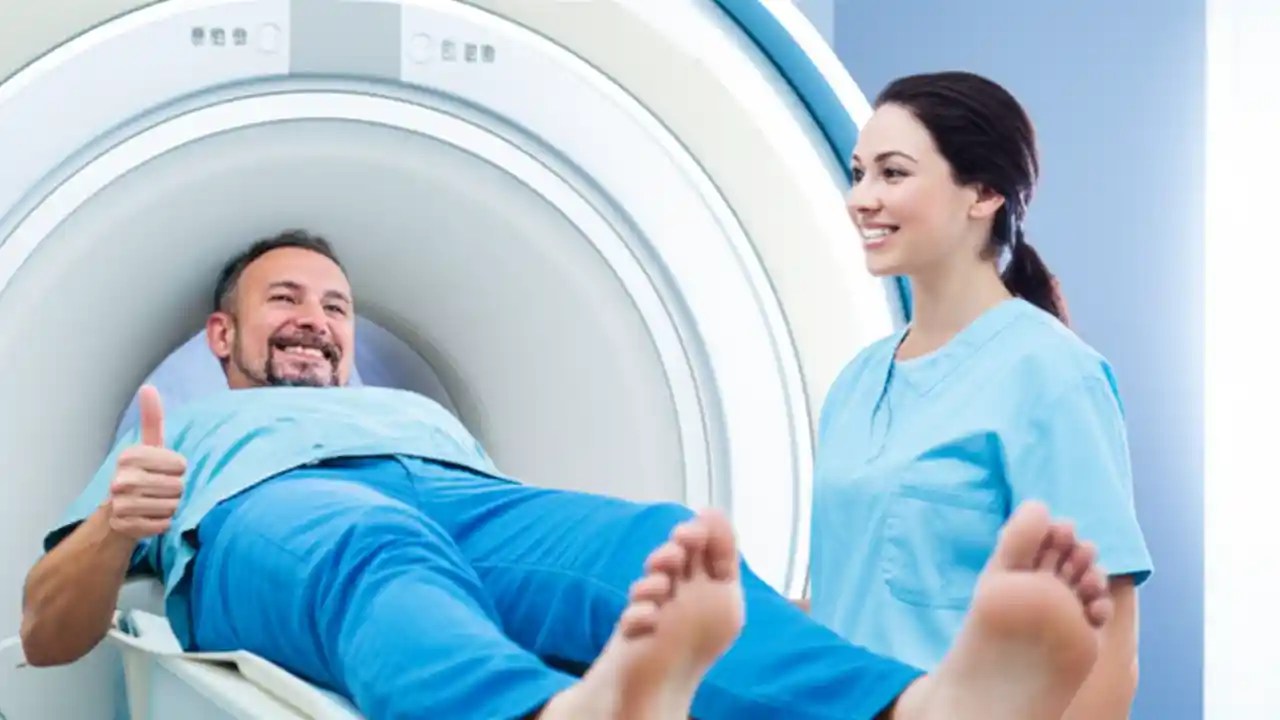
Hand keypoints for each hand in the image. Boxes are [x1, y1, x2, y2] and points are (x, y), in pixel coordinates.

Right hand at [107, 385, 185, 540]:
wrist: (119, 512)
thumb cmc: (143, 473)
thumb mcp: (149, 446)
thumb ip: (152, 419)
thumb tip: (148, 387)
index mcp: (129, 456)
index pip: (180, 465)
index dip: (178, 469)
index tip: (166, 470)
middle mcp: (121, 480)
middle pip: (178, 487)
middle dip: (176, 490)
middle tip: (160, 489)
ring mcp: (121, 505)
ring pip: (172, 506)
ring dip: (171, 507)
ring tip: (155, 502)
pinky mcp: (125, 527)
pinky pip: (164, 524)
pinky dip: (163, 523)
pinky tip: (150, 517)